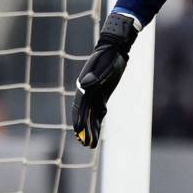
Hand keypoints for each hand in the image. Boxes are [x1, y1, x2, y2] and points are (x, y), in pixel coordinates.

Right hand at [72, 11, 139, 147]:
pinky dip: (97, 122)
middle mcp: (87, 91)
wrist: (114, 47)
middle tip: (86, 144)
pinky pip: (98, 112)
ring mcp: (94, 94)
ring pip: (90, 115)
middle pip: (84, 114)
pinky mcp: (102, 95)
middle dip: (84, 130)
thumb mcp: (104, 64)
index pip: (79, 106)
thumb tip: (85, 85)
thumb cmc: (109, 55)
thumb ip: (95, 75)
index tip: (78, 134)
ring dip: (90, 129)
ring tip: (90, 145)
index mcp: (84, 85)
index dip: (78, 120)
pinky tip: (96, 133)